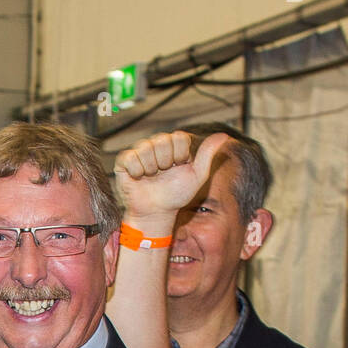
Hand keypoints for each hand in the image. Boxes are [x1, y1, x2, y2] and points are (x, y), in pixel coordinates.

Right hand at [114, 129, 231, 226]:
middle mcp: (156, 145)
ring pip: (145, 149)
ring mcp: (139, 152)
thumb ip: (208, 154)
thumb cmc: (176, 195)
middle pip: (161, 141)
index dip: (180, 155)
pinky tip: (139, 178)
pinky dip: (136, 171)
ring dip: (151, 169)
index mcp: (173, 145)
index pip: (178, 137)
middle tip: (163, 174)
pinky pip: (130, 158)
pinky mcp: (124, 161)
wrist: (157, 212)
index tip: (178, 167)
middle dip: (165, 162)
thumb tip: (224, 135)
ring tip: (151, 177)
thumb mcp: (197, 175)